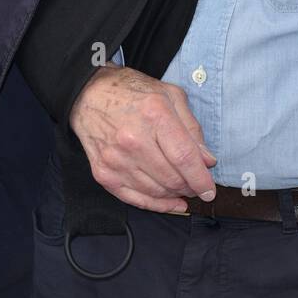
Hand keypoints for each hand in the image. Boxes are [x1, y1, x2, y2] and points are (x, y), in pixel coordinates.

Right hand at [68, 65, 217, 212]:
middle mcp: (133, 139)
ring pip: (156, 191)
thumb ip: (192, 129)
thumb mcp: (170, 96)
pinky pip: (134, 199)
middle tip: (197, 186)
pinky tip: (170, 203)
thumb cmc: (132, 93)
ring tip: (183, 189)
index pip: (184, 157)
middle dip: (190, 187)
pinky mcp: (103, 173)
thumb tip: (207, 161)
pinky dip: (156, 204)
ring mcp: (116, 159)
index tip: (210, 190)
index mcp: (154, 115)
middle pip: (171, 178)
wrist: (88, 95)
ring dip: (174, 194)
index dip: (201, 179)